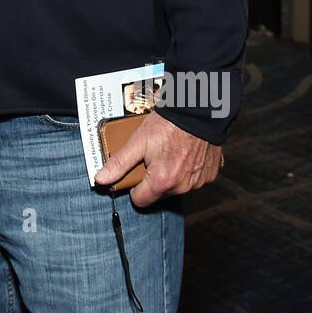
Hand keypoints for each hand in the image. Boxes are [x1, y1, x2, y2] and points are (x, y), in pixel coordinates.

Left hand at [93, 110, 223, 206]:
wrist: (198, 111)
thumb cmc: (168, 124)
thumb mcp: (138, 141)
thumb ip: (119, 163)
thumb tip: (101, 179)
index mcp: (162, 182)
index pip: (140, 200)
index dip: (134, 187)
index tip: (135, 173)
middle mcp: (182, 187)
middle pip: (159, 193)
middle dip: (153, 179)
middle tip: (152, 157)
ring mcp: (198, 182)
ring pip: (177, 186)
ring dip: (171, 174)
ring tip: (168, 152)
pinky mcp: (210, 174)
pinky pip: (194, 179)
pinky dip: (188, 170)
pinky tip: (184, 153)